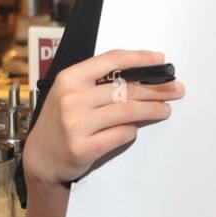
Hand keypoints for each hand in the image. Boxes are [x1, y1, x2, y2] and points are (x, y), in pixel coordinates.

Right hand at [24, 48, 184, 185]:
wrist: (40, 158)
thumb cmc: (61, 121)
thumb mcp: (71, 93)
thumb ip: (99, 83)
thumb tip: (143, 76)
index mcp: (70, 78)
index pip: (112, 60)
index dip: (140, 58)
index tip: (161, 60)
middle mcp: (72, 98)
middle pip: (126, 89)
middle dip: (156, 89)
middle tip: (175, 90)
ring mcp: (76, 124)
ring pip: (128, 111)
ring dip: (152, 110)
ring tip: (165, 109)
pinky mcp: (84, 147)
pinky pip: (122, 134)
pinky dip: (132, 130)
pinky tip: (135, 129)